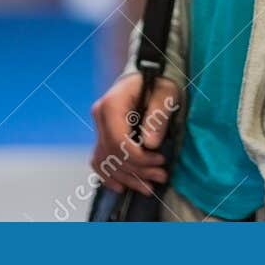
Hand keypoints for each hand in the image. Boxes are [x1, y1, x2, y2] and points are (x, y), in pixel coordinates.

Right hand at [90, 72, 180, 195]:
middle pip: (112, 154)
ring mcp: (98, 127)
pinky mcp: (102, 136)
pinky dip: (109, 176)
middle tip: (161, 176)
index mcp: (112, 104)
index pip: (118, 140)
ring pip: (105, 161)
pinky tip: (123, 187)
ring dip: (127, 178)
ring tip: (149, 186)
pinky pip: (99, 161)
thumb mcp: (165, 95)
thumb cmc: (158, 84)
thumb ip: (158, 117)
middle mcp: (100, 116)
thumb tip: (150, 144)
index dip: (138, 157)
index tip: (160, 161)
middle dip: (137, 170)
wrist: (148, 78)